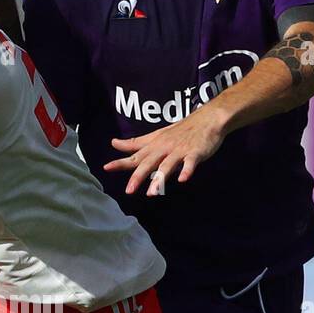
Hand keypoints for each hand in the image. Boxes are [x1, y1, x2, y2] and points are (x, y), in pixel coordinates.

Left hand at [105, 106, 227, 195]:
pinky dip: (187, 170)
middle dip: (138, 176)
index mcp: (155, 145)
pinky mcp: (196, 152)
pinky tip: (183, 180)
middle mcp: (164, 147)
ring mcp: (180, 150)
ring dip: (160, 178)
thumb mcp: (156, 136)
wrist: (208, 119)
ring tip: (152, 193)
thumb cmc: (181, 130)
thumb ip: (136, 143)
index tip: (106, 168)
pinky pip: (190, 163)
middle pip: (149, 163)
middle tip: (128, 191)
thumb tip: (114, 143)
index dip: (121, 162)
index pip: (135, 156)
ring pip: (168, 165)